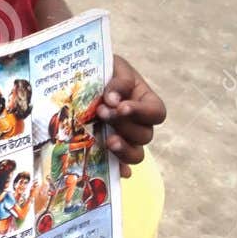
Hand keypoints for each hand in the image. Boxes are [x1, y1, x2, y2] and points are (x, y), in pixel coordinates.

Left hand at [97, 55, 165, 176]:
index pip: (156, 113)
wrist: (81, 77)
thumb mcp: (113, 67)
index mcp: (145, 101)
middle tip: (102, 113)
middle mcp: (140, 124)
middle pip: (144, 135)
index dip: (141, 112)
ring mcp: (126, 139)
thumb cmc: (102, 69)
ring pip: (136, 154)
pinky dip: (119, 169)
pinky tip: (115, 170)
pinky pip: (120, 166)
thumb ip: (118, 81)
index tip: (121, 107)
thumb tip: (113, 100)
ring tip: (106, 139)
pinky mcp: (109, 150)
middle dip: (124, 126)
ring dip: (123, 148)